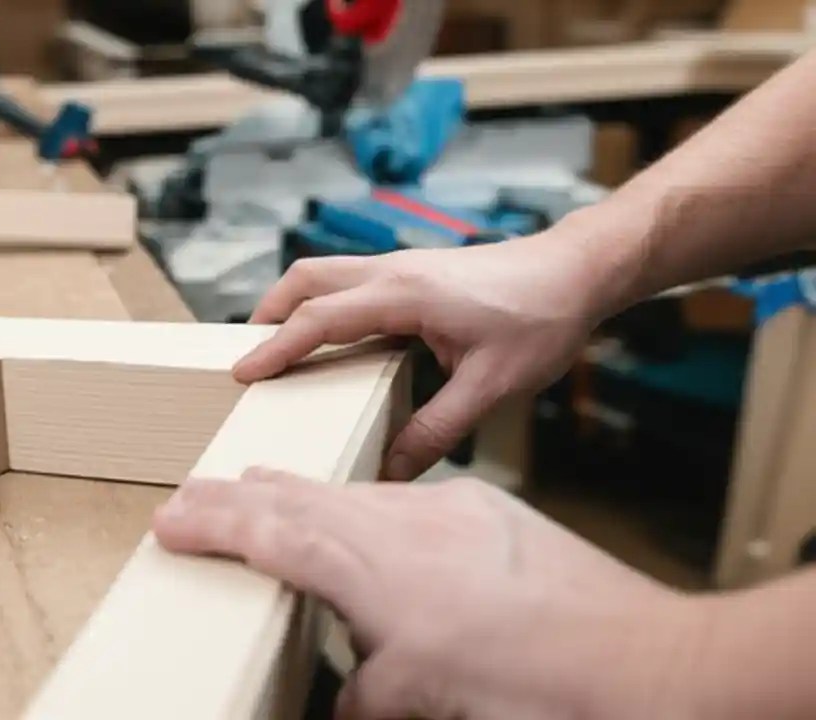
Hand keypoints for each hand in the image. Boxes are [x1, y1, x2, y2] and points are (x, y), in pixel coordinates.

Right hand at [154, 469, 709, 718]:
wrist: (642, 659)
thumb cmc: (538, 685)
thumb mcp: (431, 700)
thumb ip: (369, 694)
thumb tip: (342, 704)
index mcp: (376, 570)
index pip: (273, 534)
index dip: (215, 524)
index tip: (169, 518)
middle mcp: (403, 525)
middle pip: (301, 497)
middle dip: (241, 497)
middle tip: (195, 494)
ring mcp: (447, 510)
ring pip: (350, 493)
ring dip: (298, 497)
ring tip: (261, 495)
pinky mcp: (485, 510)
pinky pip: (401, 499)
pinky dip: (360, 507)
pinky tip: (360, 521)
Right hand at [234, 234, 605, 480]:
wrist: (576, 271)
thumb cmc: (540, 319)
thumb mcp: (491, 386)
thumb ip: (437, 429)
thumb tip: (392, 469)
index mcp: (403, 296)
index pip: (320, 319)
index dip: (277, 347)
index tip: (243, 372)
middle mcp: (391, 272)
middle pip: (305, 279)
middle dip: (268, 314)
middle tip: (248, 357)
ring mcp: (400, 266)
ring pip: (323, 271)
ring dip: (292, 303)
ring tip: (277, 344)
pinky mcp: (412, 271)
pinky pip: (348, 279)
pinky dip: (322, 301)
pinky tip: (333, 336)